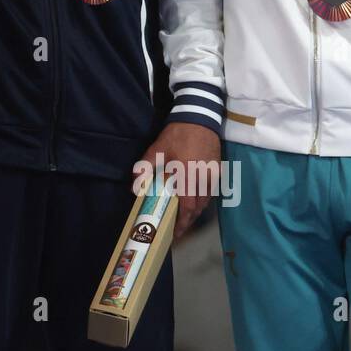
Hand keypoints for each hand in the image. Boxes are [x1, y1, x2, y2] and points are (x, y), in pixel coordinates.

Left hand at [140, 121, 221, 238]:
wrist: (199, 118)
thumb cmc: (177, 135)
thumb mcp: (157, 150)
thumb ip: (144, 168)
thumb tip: (134, 188)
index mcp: (188, 176)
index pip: (188, 207)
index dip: (182, 222)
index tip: (175, 233)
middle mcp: (202, 179)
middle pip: (198, 208)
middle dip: (188, 221)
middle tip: (177, 229)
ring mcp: (212, 175)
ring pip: (206, 201)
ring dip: (196, 212)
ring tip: (184, 218)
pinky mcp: (217, 170)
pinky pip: (210, 192)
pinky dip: (202, 201)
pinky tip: (194, 201)